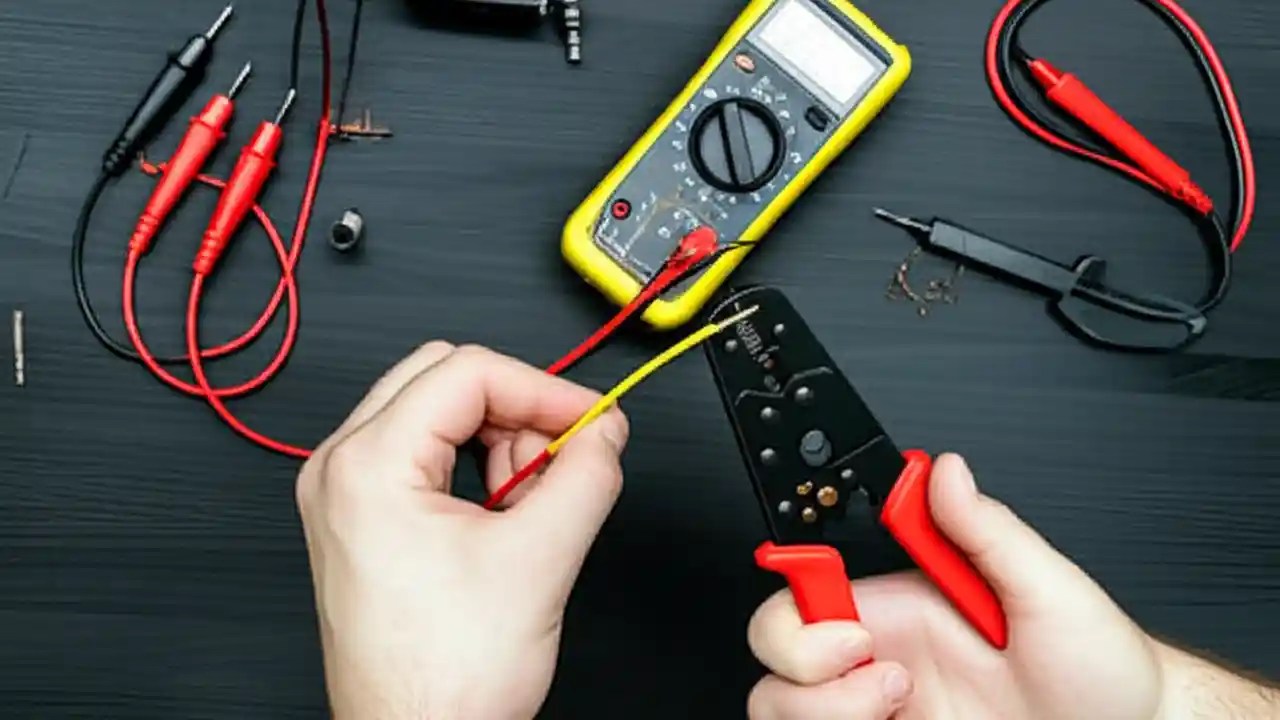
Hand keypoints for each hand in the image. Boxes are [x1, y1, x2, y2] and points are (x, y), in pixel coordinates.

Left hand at [295, 342, 628, 719]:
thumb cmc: (443, 680)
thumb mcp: (541, 560)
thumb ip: (587, 475)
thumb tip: (605, 428)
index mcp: (367, 466)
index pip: (470, 372)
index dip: (545, 390)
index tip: (591, 421)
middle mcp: (341, 470)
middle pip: (446, 379)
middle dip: (519, 411)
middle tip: (564, 456)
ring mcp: (346, 495)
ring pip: (437, 413)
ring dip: (499, 441)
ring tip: (532, 503)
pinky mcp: (363, 519)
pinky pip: (425, 456)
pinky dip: (476, 468)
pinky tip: (506, 515)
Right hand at [747, 453, 1164, 719]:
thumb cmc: (1098, 672)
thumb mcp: (1051, 589)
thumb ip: (990, 530)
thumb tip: (945, 471)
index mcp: (904, 602)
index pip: (810, 580)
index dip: (800, 589)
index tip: (840, 616)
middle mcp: (879, 653)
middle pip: (775, 642)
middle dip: (803, 659)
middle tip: (873, 668)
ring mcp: (875, 706)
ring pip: (777, 702)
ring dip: (822, 708)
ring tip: (896, 705)